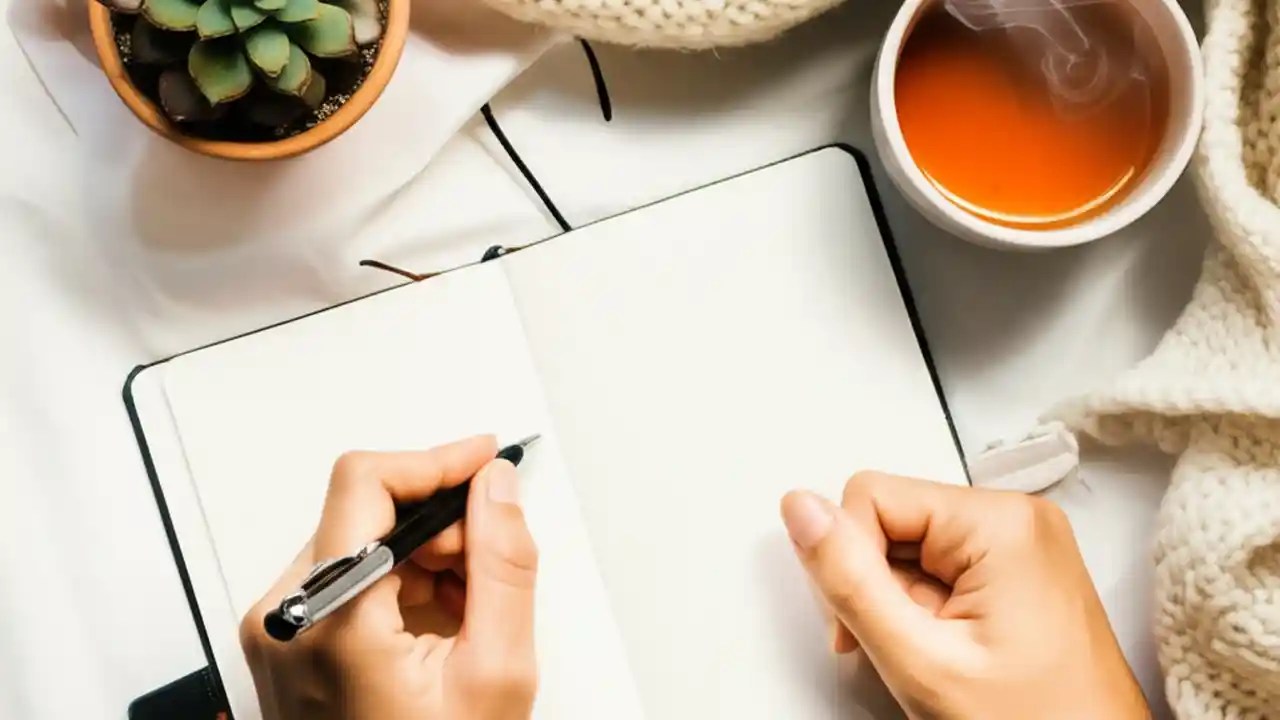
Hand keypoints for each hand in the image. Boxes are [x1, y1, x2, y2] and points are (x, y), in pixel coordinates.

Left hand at [241, 436, 538, 719]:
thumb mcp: (495, 673)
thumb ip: (503, 564)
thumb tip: (499, 488)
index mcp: (328, 618)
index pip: (366, 482)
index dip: (435, 461)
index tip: (482, 460)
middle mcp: (285, 616)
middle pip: (367, 511)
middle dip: (443, 524)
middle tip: (491, 564)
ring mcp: (280, 631)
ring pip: (362, 541)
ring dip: (428, 557)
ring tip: (469, 612)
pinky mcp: (288, 640)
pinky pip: (351, 577)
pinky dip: (404, 584)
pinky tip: (441, 626)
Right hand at [781, 473, 1148, 719]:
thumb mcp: (922, 661)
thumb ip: (851, 580)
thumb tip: (801, 510)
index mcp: (1002, 522)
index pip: (870, 496)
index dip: (851, 562)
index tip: (872, 624)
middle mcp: (1018, 520)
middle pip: (891, 519)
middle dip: (877, 586)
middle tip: (908, 649)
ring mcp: (1023, 546)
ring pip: (909, 548)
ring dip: (900, 605)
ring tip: (935, 658)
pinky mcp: (1019, 573)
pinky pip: (939, 570)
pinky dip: (925, 613)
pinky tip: (947, 653)